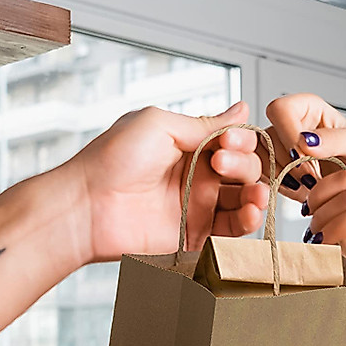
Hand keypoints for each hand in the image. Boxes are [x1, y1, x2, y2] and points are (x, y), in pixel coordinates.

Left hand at [59, 101, 266, 262]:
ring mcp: (198, 206)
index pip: (234, 142)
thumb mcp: (159, 124)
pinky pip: (232, 230)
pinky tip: (250, 213)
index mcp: (189, 146)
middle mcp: (197, 175)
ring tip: (255, 196)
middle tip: (220, 165)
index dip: (241, 141)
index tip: (230, 142)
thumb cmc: (112, 160)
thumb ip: (204, 123)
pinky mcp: (197, 235)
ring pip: (244, 200)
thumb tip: (241, 110)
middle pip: (245, 170)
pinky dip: (248, 221)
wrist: (88, 206)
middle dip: (245, 166)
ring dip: (257, 195)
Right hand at [262, 93, 345, 197]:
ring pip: (261, 157)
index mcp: (306, 108)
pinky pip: (261, 175)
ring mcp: (276, 146)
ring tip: (310, 185)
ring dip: (284, 176)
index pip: (280, 109)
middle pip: (268, 136)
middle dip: (290, 162)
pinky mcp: (271, 168)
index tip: (304, 155)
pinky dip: (279, 186)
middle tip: (312, 178)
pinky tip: (300, 190)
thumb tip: (306, 140)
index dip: (289, 134)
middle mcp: (287, 124)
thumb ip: (337, 138)